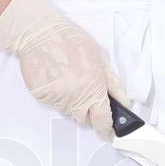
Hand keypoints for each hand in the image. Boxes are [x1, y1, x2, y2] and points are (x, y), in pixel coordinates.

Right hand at [0, 0, 131, 139]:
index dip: (105, 128)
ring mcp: (57, 98)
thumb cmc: (71, 41)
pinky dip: (55, 95)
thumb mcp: (101, 58)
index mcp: (94, 88)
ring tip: (66, 77)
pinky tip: (55, 77)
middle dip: (86, 110)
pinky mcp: (42, 96)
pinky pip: (52, 103)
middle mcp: (76, 97)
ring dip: (70, 101)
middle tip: (83, 91)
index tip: (107, 132)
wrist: (40, 33)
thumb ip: (113, 84)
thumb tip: (124, 102)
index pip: (103, 119)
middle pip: (83, 118)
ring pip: (67, 111)